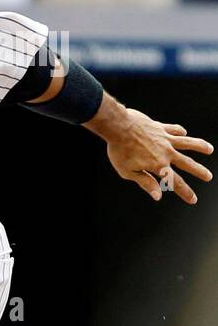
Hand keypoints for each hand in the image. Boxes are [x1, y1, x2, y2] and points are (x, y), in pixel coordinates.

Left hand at [95, 109, 212, 203]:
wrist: (117, 126)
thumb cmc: (119, 150)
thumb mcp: (128, 172)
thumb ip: (145, 182)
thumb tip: (159, 196)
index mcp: (158, 165)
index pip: (175, 182)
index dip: (185, 192)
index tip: (193, 199)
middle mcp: (166, 152)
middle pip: (187, 163)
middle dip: (199, 171)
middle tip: (208, 176)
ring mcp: (165, 139)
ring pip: (187, 143)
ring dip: (199, 146)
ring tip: (209, 149)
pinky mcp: (160, 127)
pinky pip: (173, 129)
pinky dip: (179, 131)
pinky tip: (183, 132)